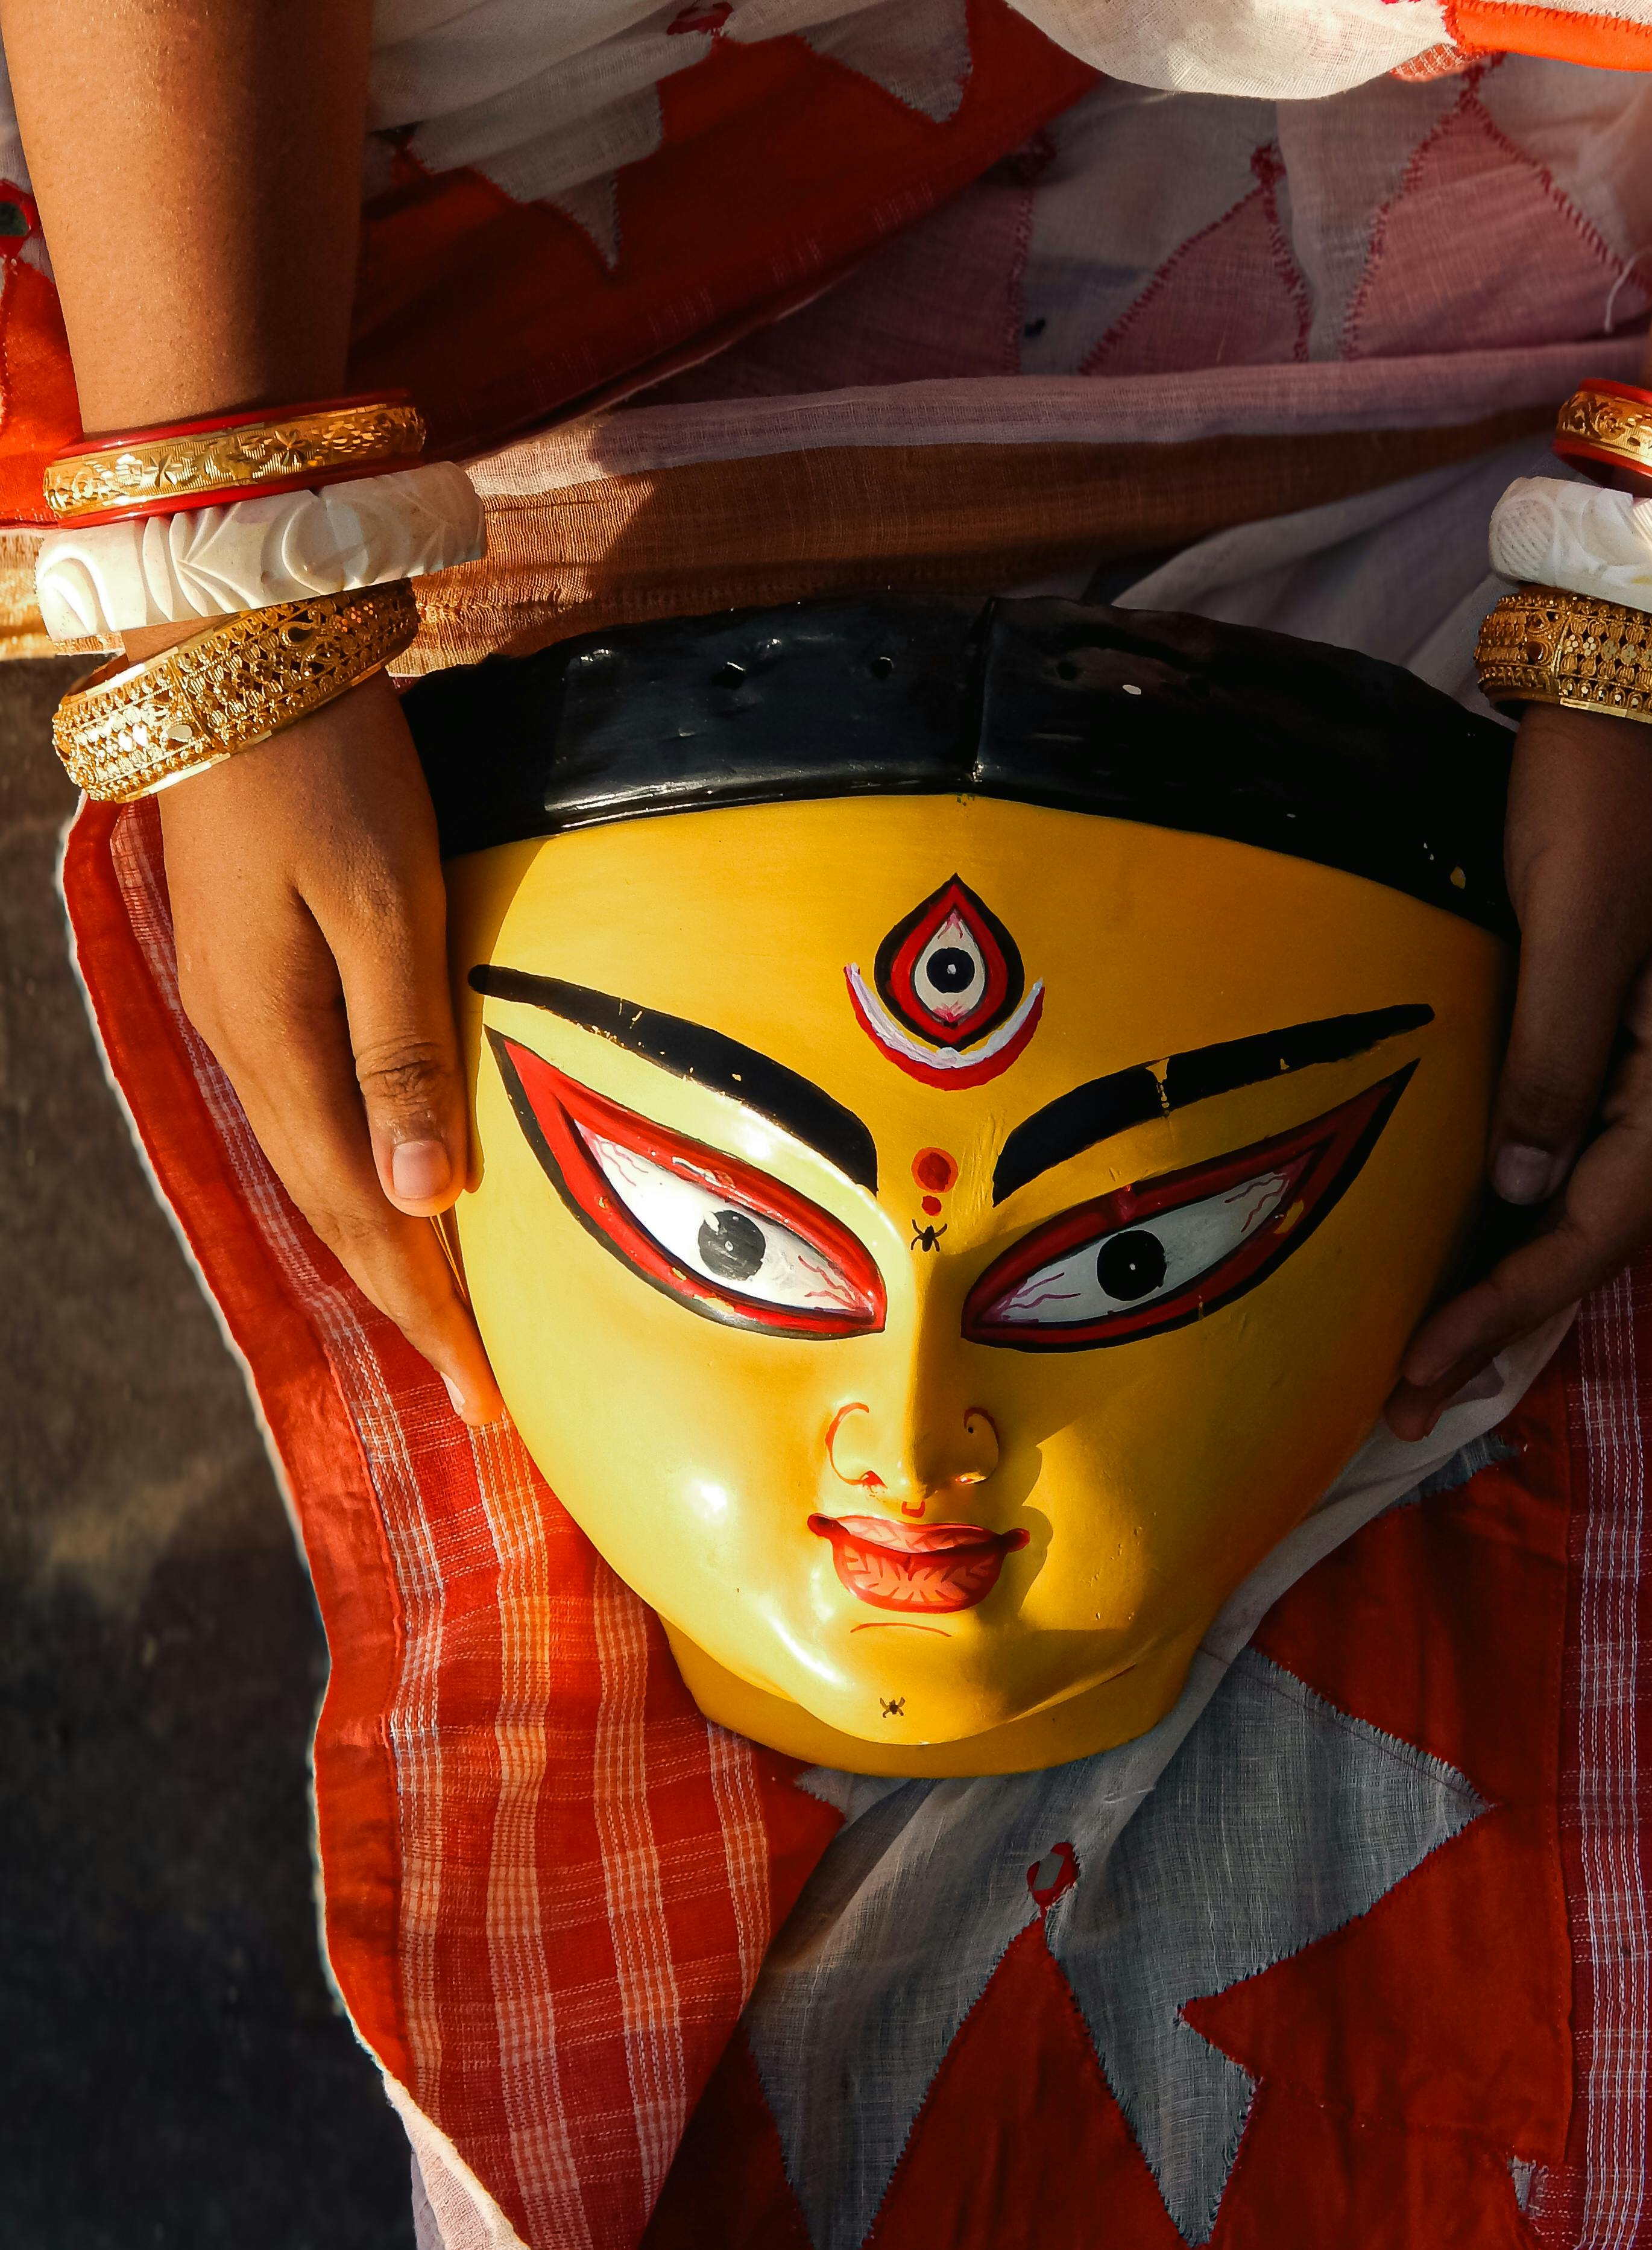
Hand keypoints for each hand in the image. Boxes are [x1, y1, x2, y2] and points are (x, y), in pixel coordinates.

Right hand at [158, 674, 503, 1424]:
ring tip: (443, 1317)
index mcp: (281, 1045)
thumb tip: (420, 1202)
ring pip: (321, 1169)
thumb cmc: (329, 772)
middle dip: (409, 1306)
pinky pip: (314, 1114)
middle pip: (337, 1212)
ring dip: (383, 1249)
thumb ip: (402, 1052)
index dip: (427, 1314)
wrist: (238, 658)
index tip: (483, 1398)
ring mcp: (246, 1014)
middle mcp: (251, 1049)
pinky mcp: (258, 978)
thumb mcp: (384, 906)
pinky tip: (395, 1192)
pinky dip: (360, 1175)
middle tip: (476, 1388)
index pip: (365, 1219)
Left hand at [1384, 702, 1651, 1439]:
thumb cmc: (1606, 797)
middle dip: (1504, 1318)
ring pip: (1589, 1198)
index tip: (1421, 1369)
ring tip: (1431, 1350)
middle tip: (1409, 1398)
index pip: (1596, 1226)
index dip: (1508, 1306)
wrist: (1647, 689)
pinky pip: (1582, 1144)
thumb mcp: (1575, 927)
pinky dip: (1525, 1207)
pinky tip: (1476, 1238)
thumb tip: (1526, 1186)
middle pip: (1597, 1232)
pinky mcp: (1633, 1021)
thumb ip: (1552, 1061)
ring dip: (1513, 1276)